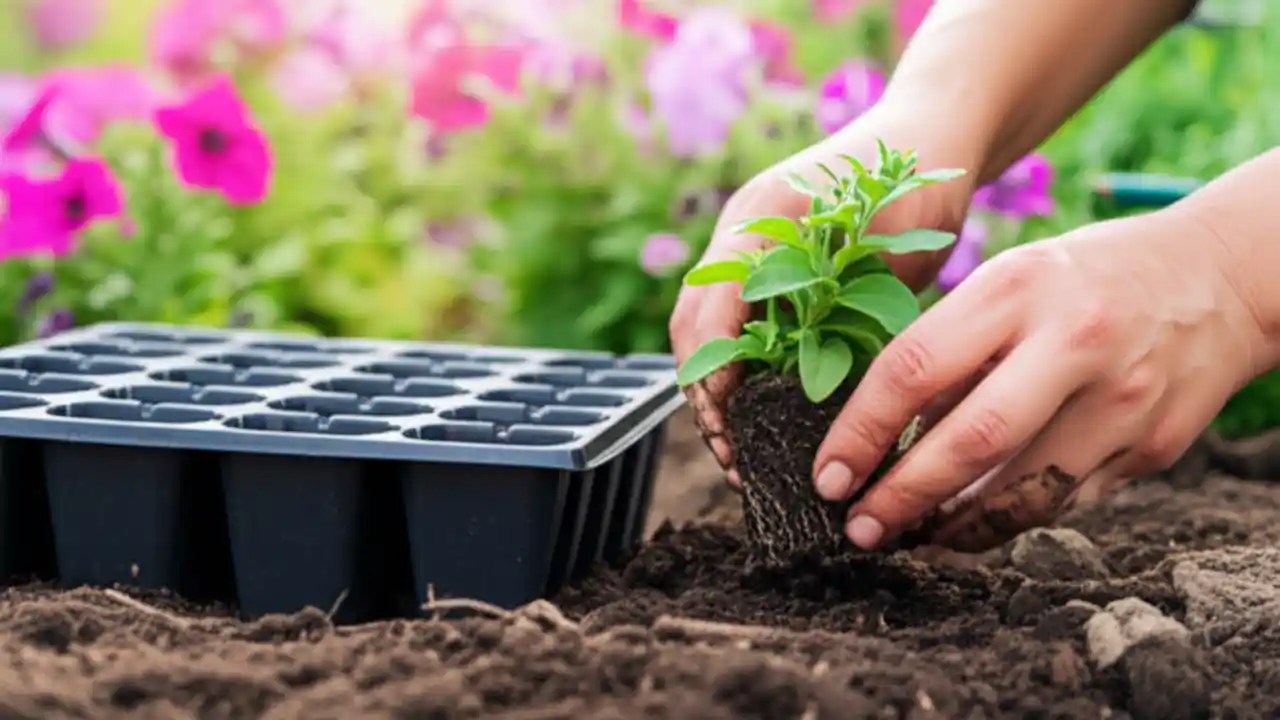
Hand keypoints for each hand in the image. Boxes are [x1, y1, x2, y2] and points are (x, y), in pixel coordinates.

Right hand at [670, 109, 977, 485]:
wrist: (930, 142)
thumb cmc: (912, 180)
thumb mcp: (879, 236)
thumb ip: (836, 294)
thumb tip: (798, 371)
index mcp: (754, 222)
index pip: (708, 309)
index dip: (711, 371)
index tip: (725, 423)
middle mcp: (740, 239)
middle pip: (695, 328)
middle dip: (705, 394)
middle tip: (731, 455)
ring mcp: (750, 256)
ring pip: (710, 335)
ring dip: (718, 392)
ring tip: (739, 450)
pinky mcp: (773, 276)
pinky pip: (741, 331)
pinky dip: (743, 376)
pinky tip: (763, 415)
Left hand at [813, 206, 1269, 550]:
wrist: (1220, 277)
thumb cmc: (1083, 278)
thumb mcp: (1009, 281)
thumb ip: (951, 347)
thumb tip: (877, 431)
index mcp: (1019, 287)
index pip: (914, 368)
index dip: (860, 433)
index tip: (828, 476)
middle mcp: (1075, 342)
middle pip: (972, 442)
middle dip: (903, 497)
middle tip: (859, 528)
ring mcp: (1124, 399)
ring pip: (1024, 492)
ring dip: (955, 526)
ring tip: (909, 537)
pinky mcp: (1157, 445)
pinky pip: (1068, 501)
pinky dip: (1012, 520)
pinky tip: (972, 525)